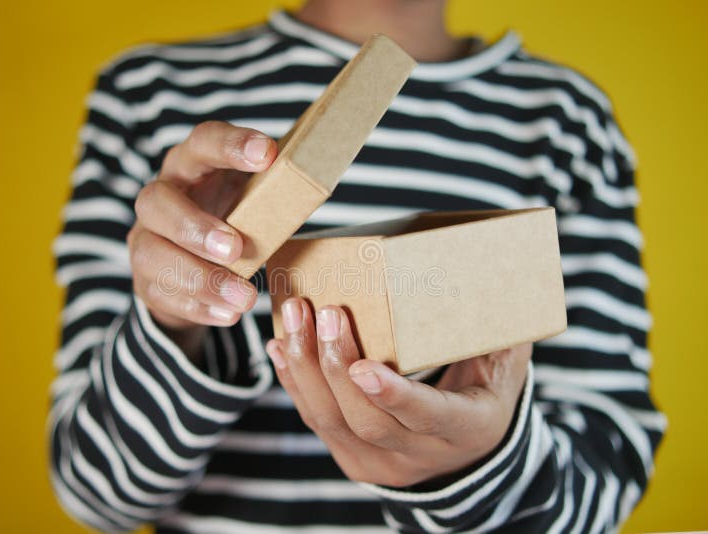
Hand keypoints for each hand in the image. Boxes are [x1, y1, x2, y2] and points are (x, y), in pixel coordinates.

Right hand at [129, 121, 276, 340]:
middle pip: (158, 201)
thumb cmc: (232, 221)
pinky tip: (228, 315)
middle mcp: (159, 198)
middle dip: (196, 226)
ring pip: (153, 254)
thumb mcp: (250, 201)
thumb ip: (273, 192)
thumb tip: (316, 181)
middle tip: (236, 248)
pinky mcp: (145, 279)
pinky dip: (198, 307)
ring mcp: (145, 239)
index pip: (202, 142)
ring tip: (244, 297)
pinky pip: (162, 294)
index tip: (268, 154)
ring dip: (201, 278)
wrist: (195, 266)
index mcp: (191, 166)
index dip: (230, 145)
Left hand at [265, 297, 531, 487]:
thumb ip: (493, 323)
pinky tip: (281, 346)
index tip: (363, 366)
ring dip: (305, 368)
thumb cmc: (488, 384)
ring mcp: (384, 464)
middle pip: (368, 421)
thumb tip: (481, 264)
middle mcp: (424, 456)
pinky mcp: (354, 459)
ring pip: (332, 423)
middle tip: (324, 313)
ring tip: (293, 317)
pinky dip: (295, 382)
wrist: (471, 447)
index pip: (429, 417)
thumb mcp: (504, 357)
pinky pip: (318, 422)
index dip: (395, 395)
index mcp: (470, 429)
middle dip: (336, 366)